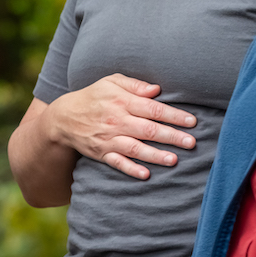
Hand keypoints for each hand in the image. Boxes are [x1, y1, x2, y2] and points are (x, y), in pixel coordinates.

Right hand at [51, 74, 196, 179]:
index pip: (153, 109)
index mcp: (121, 101)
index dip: (174, 115)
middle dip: (171, 136)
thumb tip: (157, 90)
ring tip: (174, 160)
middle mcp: (116, 121)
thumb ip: (135, 85)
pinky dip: (130, 169)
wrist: (63, 118)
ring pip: (135, 148)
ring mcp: (108, 139)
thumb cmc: (93, 97)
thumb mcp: (111, 82)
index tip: (192, 121)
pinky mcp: (101, 153)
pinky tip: (146, 174)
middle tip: (192, 142)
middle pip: (148, 129)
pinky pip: (117, 163)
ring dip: (155, 155)